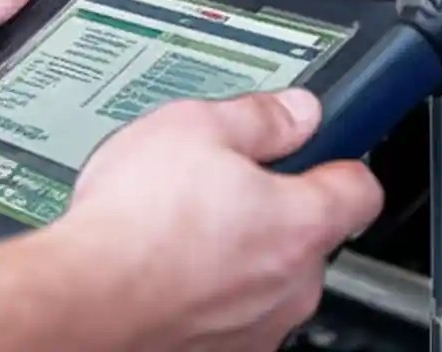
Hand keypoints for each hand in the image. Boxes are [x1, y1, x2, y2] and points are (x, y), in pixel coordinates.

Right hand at [59, 89, 383, 351]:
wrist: (80, 303)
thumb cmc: (134, 224)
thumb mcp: (195, 127)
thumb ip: (260, 117)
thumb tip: (297, 111)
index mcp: (302, 224)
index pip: (361, 188)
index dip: (338, 160)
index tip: (313, 149)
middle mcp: (293, 287)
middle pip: (306, 236)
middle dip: (269, 210)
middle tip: (217, 184)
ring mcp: (257, 330)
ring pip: (264, 280)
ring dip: (233, 256)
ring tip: (175, 229)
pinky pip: (226, 317)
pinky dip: (203, 296)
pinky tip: (161, 272)